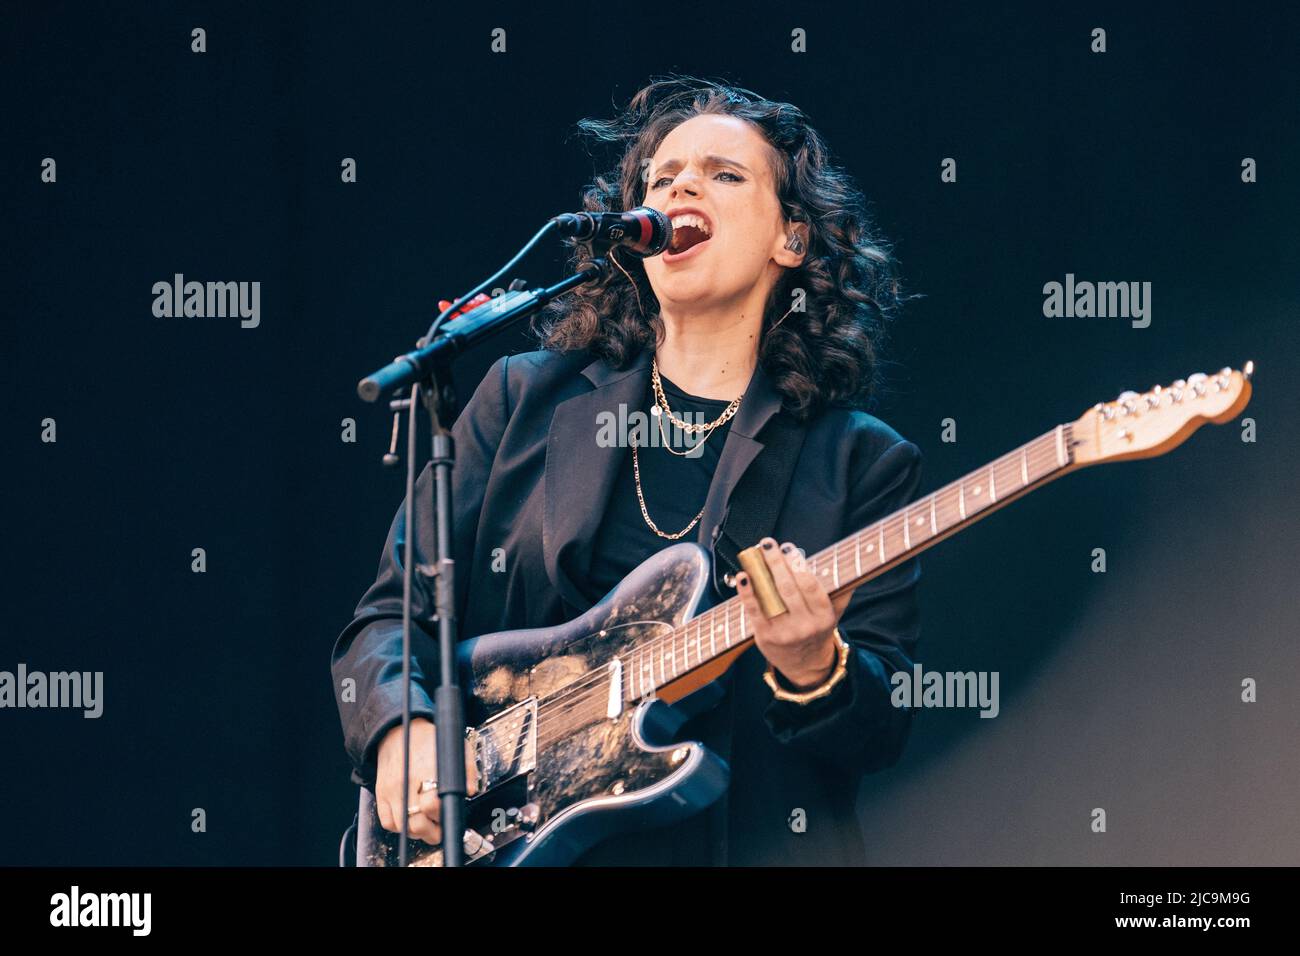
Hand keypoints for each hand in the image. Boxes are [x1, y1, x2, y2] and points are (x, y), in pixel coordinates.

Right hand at [375, 718, 479, 845]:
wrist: (398, 731)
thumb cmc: (428, 740)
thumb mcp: (454, 748)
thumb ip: (466, 769)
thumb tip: (470, 791)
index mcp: (427, 769)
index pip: (433, 805)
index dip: (442, 815)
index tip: (447, 815)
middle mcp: (407, 781)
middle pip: (417, 823)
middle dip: (432, 833)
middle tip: (439, 829)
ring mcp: (392, 789)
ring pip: (403, 827)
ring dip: (417, 832)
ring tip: (427, 826)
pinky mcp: (381, 793)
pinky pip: (387, 822)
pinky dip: (399, 827)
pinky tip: (409, 820)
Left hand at [735, 538, 853, 690]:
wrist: (805, 665)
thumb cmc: (817, 631)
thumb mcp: (833, 615)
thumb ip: (840, 593)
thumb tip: (851, 567)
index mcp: (824, 617)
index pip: (810, 586)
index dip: (798, 565)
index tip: (789, 548)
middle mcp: (805, 626)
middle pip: (789, 589)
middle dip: (777, 563)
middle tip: (768, 544)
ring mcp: (784, 633)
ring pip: (771, 598)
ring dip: (761, 574)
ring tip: (754, 555)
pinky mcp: (765, 637)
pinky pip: (755, 611)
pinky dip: (747, 593)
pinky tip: (743, 577)